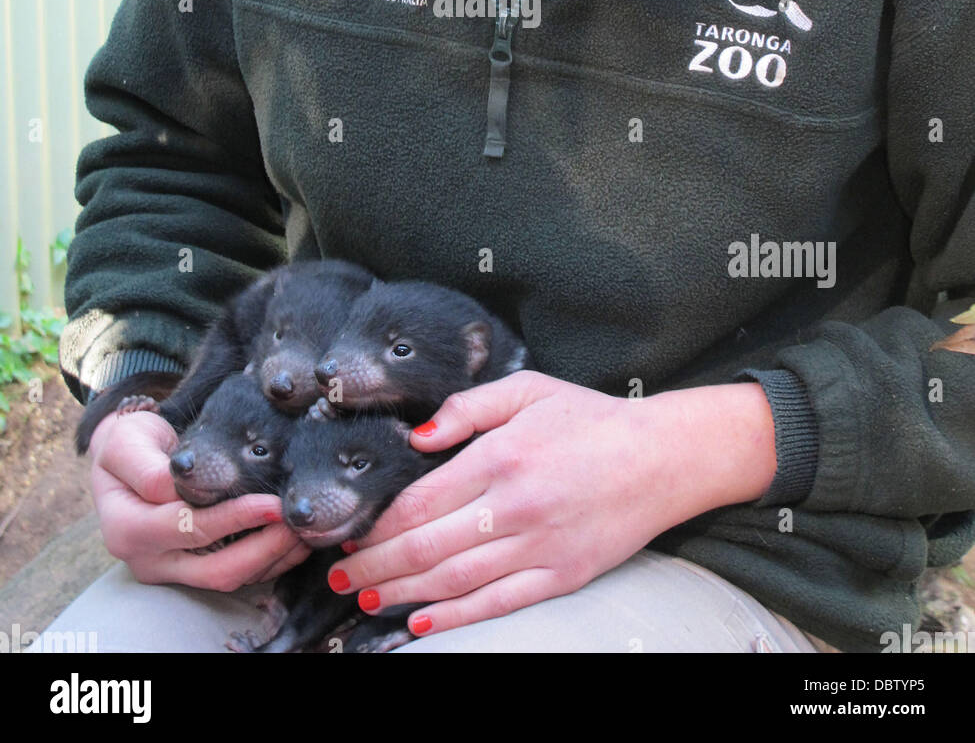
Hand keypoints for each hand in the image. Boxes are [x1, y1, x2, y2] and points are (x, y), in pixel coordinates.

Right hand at [87, 407, 309, 589]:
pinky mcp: (191, 567)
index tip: (272, 503)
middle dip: (262, 550)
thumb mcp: (127, 444)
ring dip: (270, 559)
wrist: (124, 459)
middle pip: (214, 570)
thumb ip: (150, 467)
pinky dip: (265, 561)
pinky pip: (232, 573)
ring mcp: (170, 568)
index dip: (234, 517)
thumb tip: (184, 485)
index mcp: (127, 529)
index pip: (189, 528)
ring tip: (301, 533)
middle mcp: (148, 559)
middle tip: (296, 525)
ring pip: (227, 578)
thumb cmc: (128, 445)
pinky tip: (291, 543)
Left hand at [327, 371, 776, 639]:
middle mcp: (516, 505)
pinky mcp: (561, 575)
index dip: (379, 523)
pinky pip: (498, 603)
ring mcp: (539, 546)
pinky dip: (455, 617)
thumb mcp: (527, 389)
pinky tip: (421, 621)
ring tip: (367, 597)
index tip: (349, 532)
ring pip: (455, 580)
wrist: (662, 457)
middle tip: (340, 575)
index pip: (421, 500)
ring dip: (403, 592)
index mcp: (502, 456)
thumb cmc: (590, 418)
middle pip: (427, 546)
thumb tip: (417, 437)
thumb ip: (467, 407)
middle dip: (376, 564)